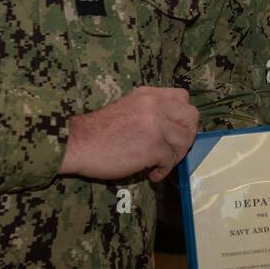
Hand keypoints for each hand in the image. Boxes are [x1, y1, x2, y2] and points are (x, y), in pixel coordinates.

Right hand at [60, 87, 198, 183]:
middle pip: (191, 116)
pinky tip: (151, 174)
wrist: (78, 143)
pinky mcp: (152, 147)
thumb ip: (149, 111)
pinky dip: (163, 170)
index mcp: (148, 94)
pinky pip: (170, 160)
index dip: (183, 116)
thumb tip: (171, 126)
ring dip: (176, 156)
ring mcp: (155, 125)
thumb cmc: (98, 130)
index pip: (182, 97)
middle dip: (187, 135)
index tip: (175, 130)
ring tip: (160, 164)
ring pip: (184, 140)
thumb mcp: (127, 107)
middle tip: (174, 149)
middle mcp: (155, 105)